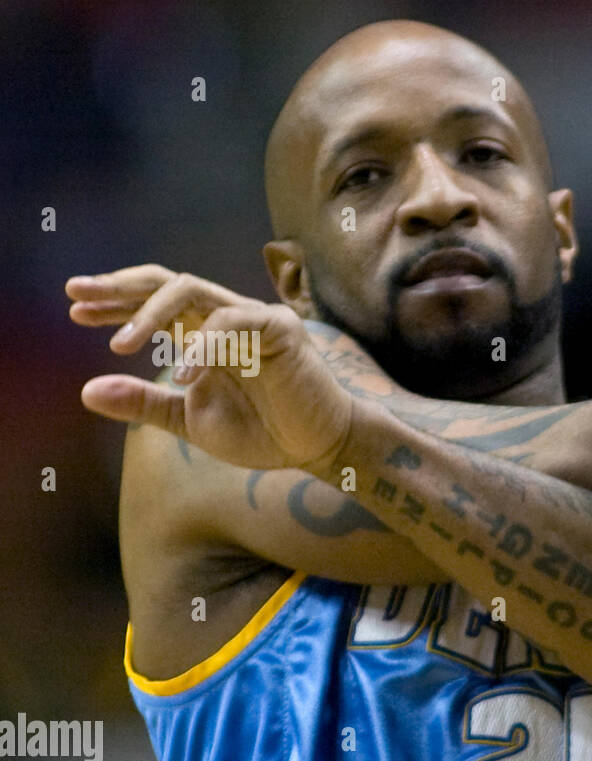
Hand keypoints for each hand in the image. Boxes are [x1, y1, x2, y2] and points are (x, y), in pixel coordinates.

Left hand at [70, 265, 352, 471]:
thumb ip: (144, 403)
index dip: (115, 301)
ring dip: (151, 312)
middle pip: (165, 283)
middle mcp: (225, 317)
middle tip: (77, 294)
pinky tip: (181, 373)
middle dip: (119, 287)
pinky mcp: (280, 330)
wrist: (319, 448)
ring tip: (120, 342)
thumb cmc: (264, 433)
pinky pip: (231, 324)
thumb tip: (86, 390)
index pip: (154, 300)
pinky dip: (203, 347)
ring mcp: (253, 318)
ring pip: (192, 290)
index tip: (74, 310)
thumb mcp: (190, 420)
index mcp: (204, 333)